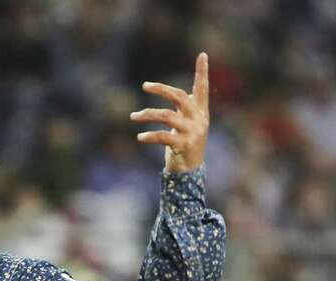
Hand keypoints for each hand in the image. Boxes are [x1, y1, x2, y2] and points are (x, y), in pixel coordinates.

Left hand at [130, 52, 209, 172]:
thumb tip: (165, 91)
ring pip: (167, 116)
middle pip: (179, 97)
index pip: (202, 88)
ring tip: (133, 116)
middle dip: (161, 89)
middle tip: (144, 85)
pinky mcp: (183, 145)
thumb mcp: (186, 123)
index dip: (202, 72)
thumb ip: (180, 108)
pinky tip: (140, 137)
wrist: (190, 170)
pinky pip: (163, 136)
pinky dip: (149, 136)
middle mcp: (198, 118)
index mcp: (200, 111)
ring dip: (147, 114)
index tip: (202, 55)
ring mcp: (192, 132)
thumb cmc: (184, 143)